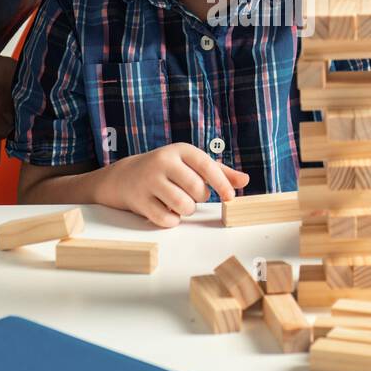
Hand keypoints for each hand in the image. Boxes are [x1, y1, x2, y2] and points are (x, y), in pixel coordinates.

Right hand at [98, 144, 249, 227]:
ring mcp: (149, 181)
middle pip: (196, 190)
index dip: (221, 183)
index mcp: (180, 150)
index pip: (206, 165)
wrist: (124, 177)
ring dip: (186, 210)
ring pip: (183, 206)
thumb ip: (219, 172)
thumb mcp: (190, 164)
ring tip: (179, 202)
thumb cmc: (167, 170)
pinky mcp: (139, 200)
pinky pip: (167, 220)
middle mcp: (163, 162)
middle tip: (190, 194)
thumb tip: (245, 180)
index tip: (230, 197)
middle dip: (199, 198)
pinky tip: (166, 210)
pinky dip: (172, 220)